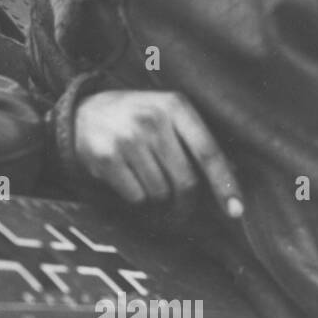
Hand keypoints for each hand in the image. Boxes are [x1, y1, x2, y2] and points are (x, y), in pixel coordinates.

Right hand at [73, 90, 243, 217]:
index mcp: (175, 106)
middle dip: (186, 202)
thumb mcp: (168, 115)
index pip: (208, 152)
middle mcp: (152, 120)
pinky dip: (136, 197)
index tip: (237, 211)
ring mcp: (127, 138)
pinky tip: (128, 180)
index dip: (225, 185)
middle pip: (185, 181)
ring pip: (160, 193)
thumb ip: (197, 139)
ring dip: (157, 198)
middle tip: (181, 209)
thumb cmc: (136, 118)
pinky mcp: (107, 158)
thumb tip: (234, 173)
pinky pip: (136, 196)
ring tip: (146, 181)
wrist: (81, 113)